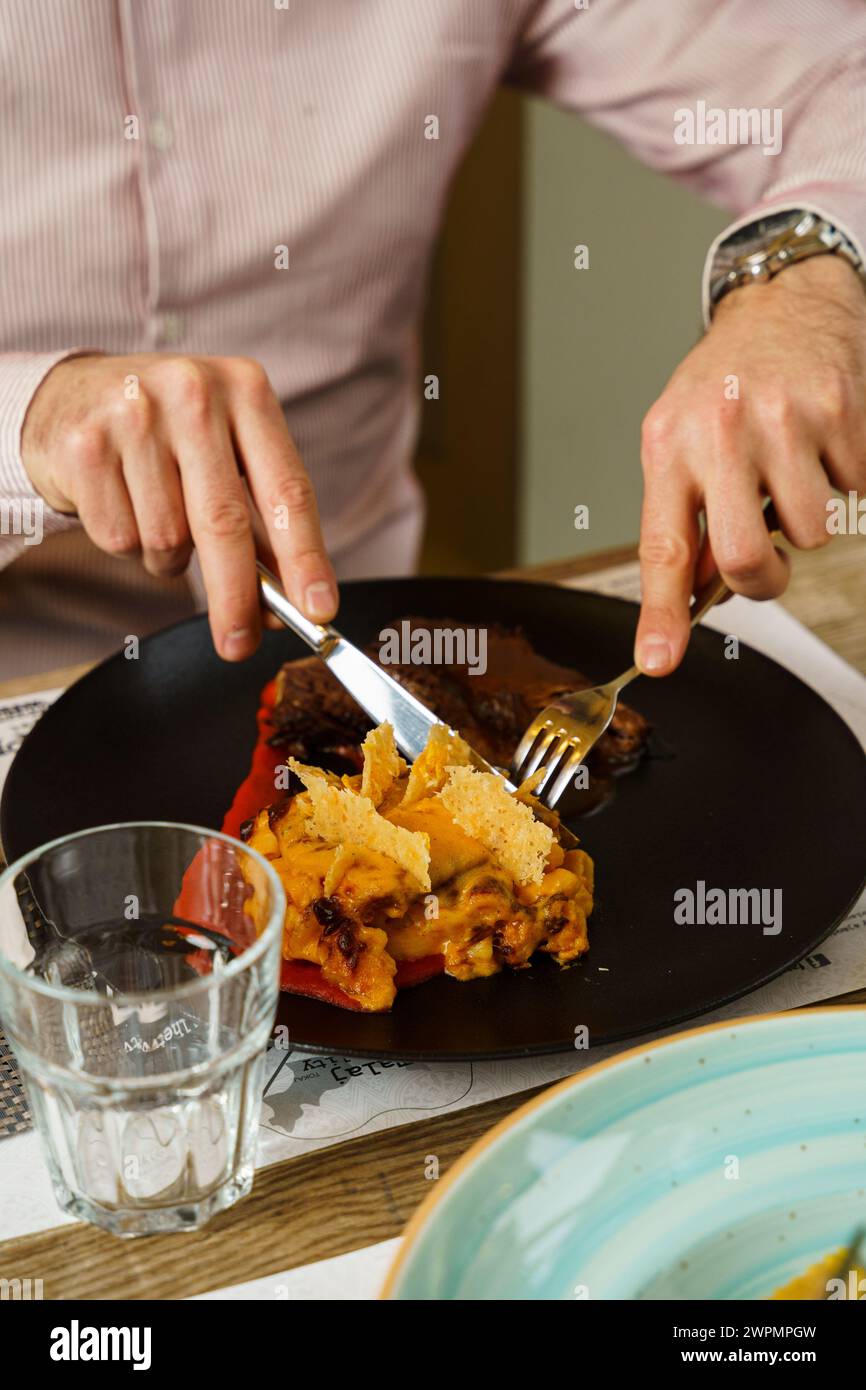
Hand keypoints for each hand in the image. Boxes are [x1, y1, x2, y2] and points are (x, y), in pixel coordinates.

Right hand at [21, 353, 337, 659]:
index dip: (306, 558)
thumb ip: (259, 525)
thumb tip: (284, 604)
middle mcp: (193, 393)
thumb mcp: (225, 456)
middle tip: (241, 644)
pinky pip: (120, 537)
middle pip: (225, 523)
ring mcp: (134, 415)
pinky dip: (127, 545)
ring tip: (158, 520)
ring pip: (168, 538)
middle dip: (236, 597)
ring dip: (169, 558)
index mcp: (247, 391)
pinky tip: (122, 506)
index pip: (288, 490)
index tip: (318, 610)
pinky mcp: (84, 446)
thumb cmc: (167, 434)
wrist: (70, 397)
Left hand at [635, 254, 865, 674]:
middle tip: (765, 561)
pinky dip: (840, 480)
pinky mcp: (840, 412)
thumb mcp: (680, 440)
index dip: (661, 612)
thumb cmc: (725, 382)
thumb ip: (684, 515)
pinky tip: (819, 444)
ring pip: (809, 532)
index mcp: (669, 444)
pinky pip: (851, 491)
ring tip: (790, 471)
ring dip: (805, 518)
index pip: (662, 546)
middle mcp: (721, 430)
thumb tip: (698, 593)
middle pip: (743, 557)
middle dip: (761, 579)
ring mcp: (783, 420)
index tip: (659, 660)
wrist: (784, 302)